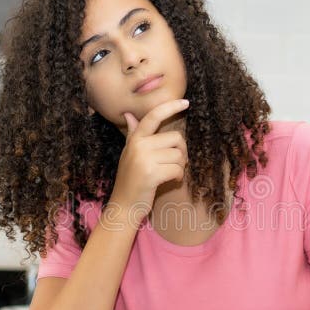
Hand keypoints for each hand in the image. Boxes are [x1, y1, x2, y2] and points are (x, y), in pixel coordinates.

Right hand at [109, 99, 189, 225]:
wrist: (124, 206)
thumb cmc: (130, 180)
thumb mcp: (129, 154)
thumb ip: (133, 134)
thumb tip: (129, 115)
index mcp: (135, 139)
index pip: (153, 116)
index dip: (170, 107)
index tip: (185, 102)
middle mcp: (138, 146)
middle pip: (176, 139)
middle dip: (181, 152)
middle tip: (174, 163)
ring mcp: (144, 159)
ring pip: (179, 156)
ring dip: (180, 167)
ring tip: (168, 174)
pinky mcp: (152, 174)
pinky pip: (178, 169)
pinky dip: (178, 177)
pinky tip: (170, 181)